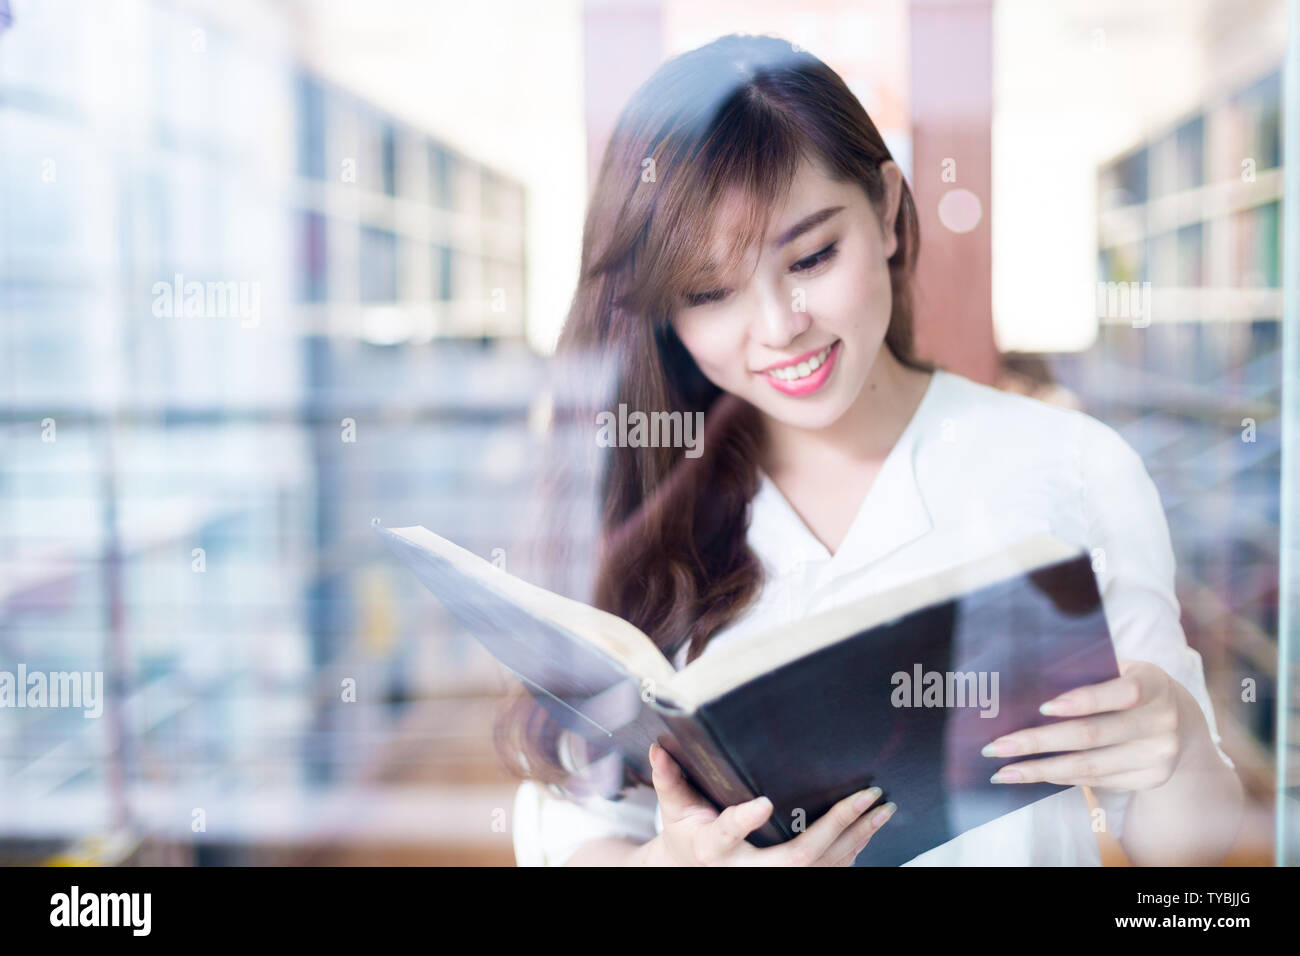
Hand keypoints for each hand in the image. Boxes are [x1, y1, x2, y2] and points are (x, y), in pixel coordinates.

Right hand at [643, 743, 894, 865]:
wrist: (694, 872)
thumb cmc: (687, 834)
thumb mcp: (673, 809)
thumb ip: (670, 779)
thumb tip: (659, 748)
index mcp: (712, 849)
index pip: (725, 835)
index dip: (744, 821)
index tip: (765, 803)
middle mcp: (746, 871)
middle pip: (796, 858)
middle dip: (837, 826)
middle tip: (868, 795)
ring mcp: (772, 881)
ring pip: (822, 867)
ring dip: (857, 837)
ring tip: (883, 808)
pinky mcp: (792, 883)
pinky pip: (828, 872)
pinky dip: (853, 851)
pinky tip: (869, 828)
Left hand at [982, 659, 1199, 790]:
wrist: (1179, 719)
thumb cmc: (1130, 684)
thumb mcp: (1120, 668)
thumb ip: (1087, 672)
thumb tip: (1027, 682)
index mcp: (1154, 684)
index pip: (1121, 693)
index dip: (1084, 700)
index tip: (1042, 707)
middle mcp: (1162, 722)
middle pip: (1093, 735)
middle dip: (1039, 742)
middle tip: (996, 746)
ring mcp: (1158, 755)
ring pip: (1090, 765)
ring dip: (1041, 770)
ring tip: (1003, 771)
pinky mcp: (1150, 779)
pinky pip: (1096, 780)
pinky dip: (1060, 778)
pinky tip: (1032, 775)